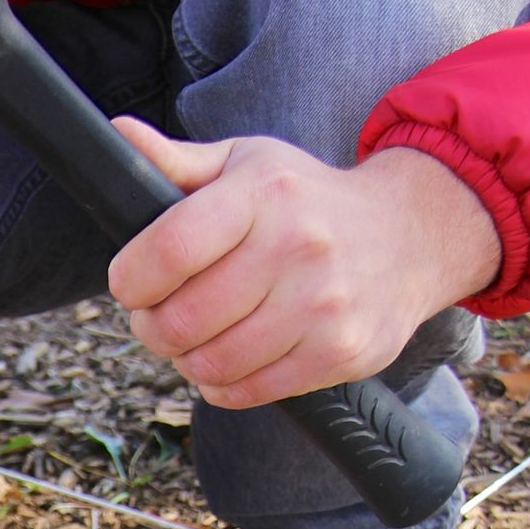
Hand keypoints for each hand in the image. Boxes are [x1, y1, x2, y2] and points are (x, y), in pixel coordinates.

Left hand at [107, 119, 501, 411]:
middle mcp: (297, 247)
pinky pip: (246, 391)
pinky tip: (229, 358)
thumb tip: (120, 137)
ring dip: (185, 359)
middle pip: (181, 319)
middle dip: (151, 326)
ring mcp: (323, 305)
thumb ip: (178, 163)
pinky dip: (221, 385)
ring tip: (195, 337)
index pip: (169, 249)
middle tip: (158, 317)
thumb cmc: (307, 201)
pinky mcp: (339, 352)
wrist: (410, 236)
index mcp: (264, 193)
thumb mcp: (247, 164)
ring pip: (210, 364)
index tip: (131, 283)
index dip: (131, 278)